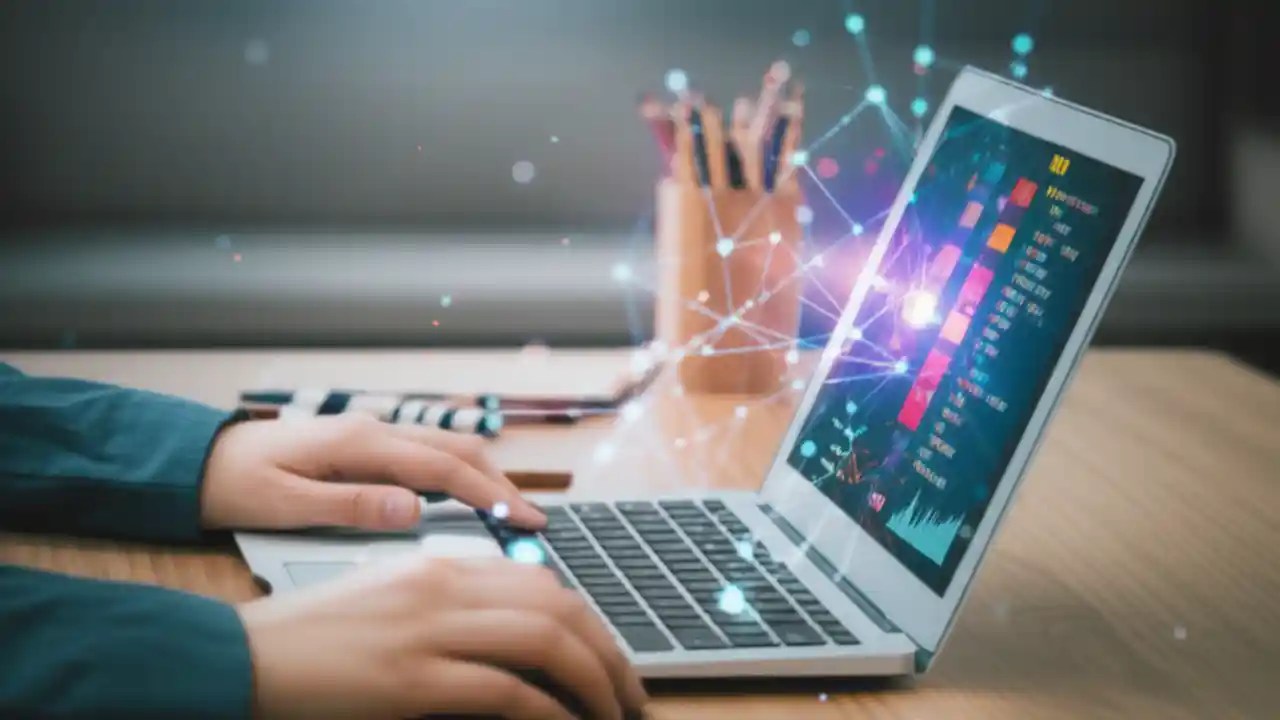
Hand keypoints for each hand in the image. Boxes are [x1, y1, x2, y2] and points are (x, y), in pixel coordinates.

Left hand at [200, 414, 545, 531]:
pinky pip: (423, 454)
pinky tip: (466, 492)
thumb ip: (351, 506)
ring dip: (482, 475)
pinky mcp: (362, 445)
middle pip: (455, 449)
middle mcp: (371, 430)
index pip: (441, 467)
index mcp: (358, 442)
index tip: (522, 517)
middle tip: (533, 517)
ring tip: (511, 506)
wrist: (197, 462)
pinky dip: (456, 472)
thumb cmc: (236, 484)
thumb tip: (413, 509)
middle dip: (499, 482)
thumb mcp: (286, 505)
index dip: (488, 493)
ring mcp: (368, 434)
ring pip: (443, 449)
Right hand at [239, 556, 647, 719]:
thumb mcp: (391, 601)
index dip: (590, 621)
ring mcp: (429, 630)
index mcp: (440, 565)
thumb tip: (516, 635)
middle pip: (558, 605)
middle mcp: (443, 586)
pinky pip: (508, 693)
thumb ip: (452, 606)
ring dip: (594, 682)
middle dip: (609, 652)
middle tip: (629, 693)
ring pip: (546, 641)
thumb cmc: (313, 639)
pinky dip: (550, 715)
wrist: (242, 658)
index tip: (609, 657)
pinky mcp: (412, 679)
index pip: (542, 580)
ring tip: (614, 714)